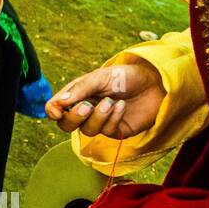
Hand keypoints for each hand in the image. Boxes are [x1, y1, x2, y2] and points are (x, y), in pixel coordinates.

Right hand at [44, 61, 165, 139]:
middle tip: (87, 106)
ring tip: (111, 102)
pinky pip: (107, 132)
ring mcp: (100, 122)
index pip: (56, 107)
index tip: (58, 111)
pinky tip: (122, 106)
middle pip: (66, 124)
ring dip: (98, 117)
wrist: (155, 83)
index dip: (52, 111)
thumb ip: (80, 89)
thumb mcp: (101, 77)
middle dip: (74, 118)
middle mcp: (86, 109)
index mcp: (77, 94)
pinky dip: (113, 118)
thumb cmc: (126, 76)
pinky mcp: (116, 130)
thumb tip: (59, 103)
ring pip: (86, 131)